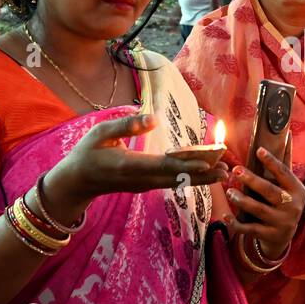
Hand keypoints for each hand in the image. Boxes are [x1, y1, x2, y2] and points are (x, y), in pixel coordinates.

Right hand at [49, 114, 229, 215]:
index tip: (208, 163)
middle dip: (203, 171)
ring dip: (201, 176)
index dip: (187, 165)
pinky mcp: (146, 185)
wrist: (77, 182)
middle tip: (227, 165)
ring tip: (224, 170)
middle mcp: (141, 180)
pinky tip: (205, 171)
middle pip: (177, 177)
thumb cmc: (87, 153)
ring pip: (177, 181)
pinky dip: (189, 176)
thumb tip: (153, 118)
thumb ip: (126, 125)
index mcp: (130, 166)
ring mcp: (144, 185)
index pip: (164, 166)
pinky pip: (172, 181)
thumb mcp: (100, 133)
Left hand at [222, 147, 304, 258]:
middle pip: (270, 191)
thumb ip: (285, 163)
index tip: (258, 150)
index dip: (272, 162)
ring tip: (229, 192)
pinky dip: (237, 224)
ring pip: (259, 210)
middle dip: (252, 180)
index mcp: (298, 191)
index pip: (284, 173)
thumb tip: (288, 134)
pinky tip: (226, 216)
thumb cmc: (285, 202)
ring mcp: (281, 222)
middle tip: (236, 170)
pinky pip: (250, 229)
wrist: (286, 236)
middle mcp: (292, 207)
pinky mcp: (269, 235)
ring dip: (243, 200)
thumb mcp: (289, 186)